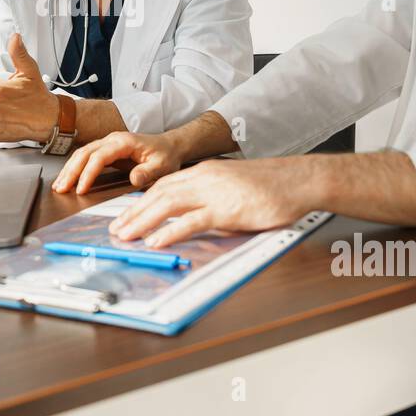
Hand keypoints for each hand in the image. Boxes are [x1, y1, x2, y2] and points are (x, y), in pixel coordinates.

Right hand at [52, 130, 183, 193]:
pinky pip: (86, 157)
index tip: (81, 189)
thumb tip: (134, 179)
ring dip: (69, 170)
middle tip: (61, 188)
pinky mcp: (105, 151)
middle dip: (71, 171)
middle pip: (85, 153)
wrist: (169, 147)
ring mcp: (107, 144)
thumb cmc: (165, 155)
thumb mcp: (162, 166)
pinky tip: (68, 179)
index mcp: (124, 142)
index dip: (88, 173)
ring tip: (59, 186)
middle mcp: (112, 140)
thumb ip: (148, 172)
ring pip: (82, 154)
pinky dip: (75, 168)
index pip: (99, 156)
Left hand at [107, 158, 314, 248]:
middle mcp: (204, 178)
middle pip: (159, 194)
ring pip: (167, 204)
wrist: (299, 180)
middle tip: (116, 229)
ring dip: (142, 221)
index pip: (164, 185)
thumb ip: (213, 197)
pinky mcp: (227, 210)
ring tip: (125, 236)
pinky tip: (155, 242)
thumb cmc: (272, 186)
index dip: (141, 201)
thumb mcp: (234, 186)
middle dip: (133, 212)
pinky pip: (192, 221)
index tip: (126, 215)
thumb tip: (196, 216)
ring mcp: (214, 193)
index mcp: (205, 172)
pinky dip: (170, 231)